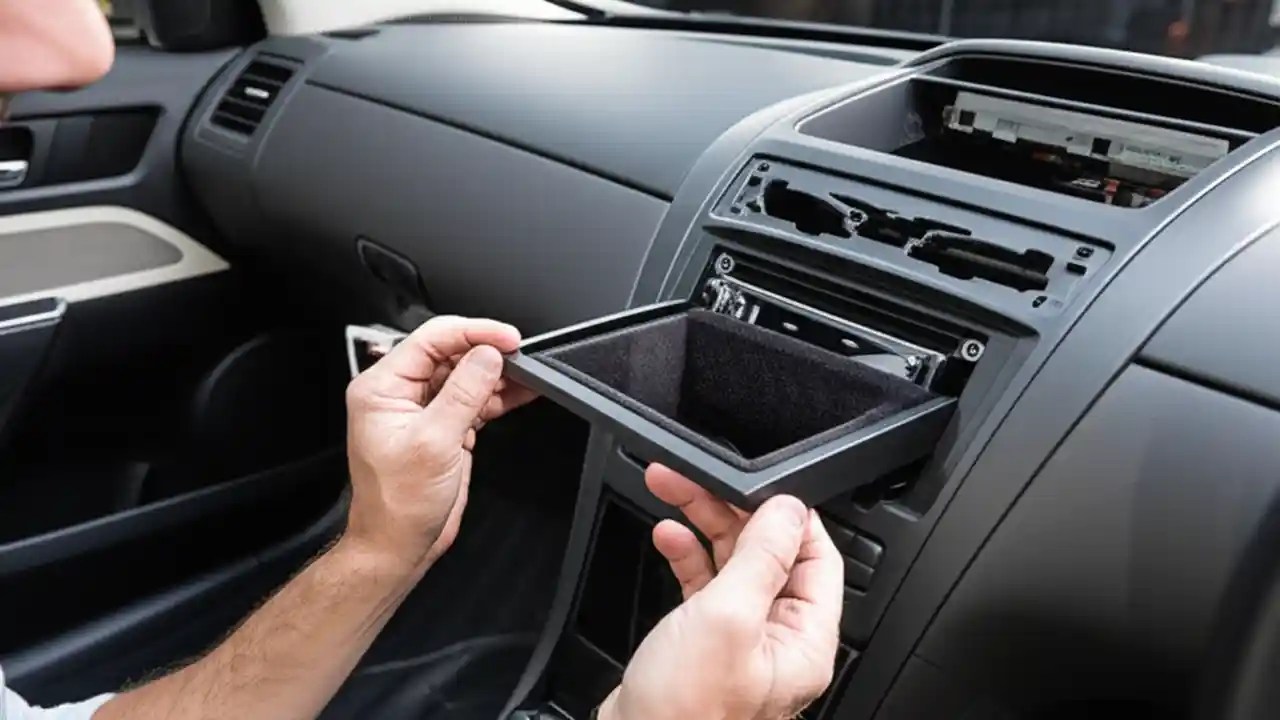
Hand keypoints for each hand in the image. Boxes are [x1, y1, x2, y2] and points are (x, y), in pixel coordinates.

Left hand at [343, 316, 535, 574]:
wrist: (398, 545)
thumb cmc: (397, 505)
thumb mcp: (433, 443)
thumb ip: (463, 394)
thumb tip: (487, 356)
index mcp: (382, 388)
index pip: (431, 340)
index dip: (473, 332)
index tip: (507, 338)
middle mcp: (400, 394)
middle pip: (451, 353)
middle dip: (488, 353)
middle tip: (522, 357)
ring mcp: (423, 410)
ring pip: (466, 376)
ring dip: (499, 375)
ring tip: (531, 374)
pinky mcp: (443, 427)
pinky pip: (474, 400)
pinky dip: (499, 396)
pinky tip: (523, 392)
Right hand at [603, 465, 843, 719]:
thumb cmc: (683, 712)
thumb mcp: (728, 618)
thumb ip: (762, 558)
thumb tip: (788, 509)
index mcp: (804, 640)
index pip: (817, 558)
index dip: (790, 518)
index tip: (758, 486)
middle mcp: (778, 639)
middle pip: (769, 553)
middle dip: (732, 509)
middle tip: (698, 479)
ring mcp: (740, 638)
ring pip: (732, 561)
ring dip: (703, 524)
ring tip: (673, 490)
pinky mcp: (704, 639)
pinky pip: (704, 582)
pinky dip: (686, 553)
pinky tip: (668, 535)